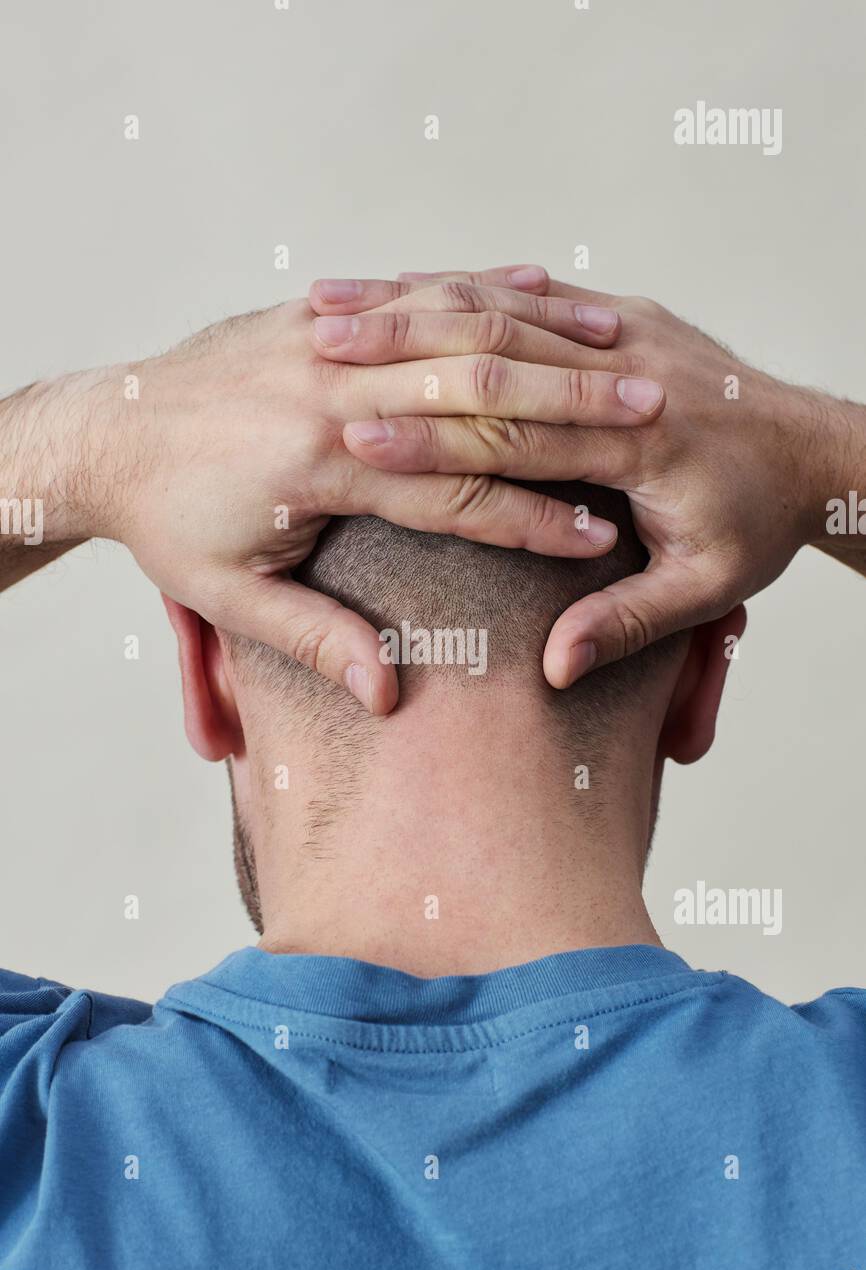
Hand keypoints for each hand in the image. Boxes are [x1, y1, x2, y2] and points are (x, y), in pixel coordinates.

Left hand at [28, 288, 660, 712]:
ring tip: (626, 350)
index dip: (531, 519)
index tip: (600, 539)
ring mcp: (321, 341)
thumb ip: (315, 639)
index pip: (454, 491)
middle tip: (654, 422)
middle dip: (573, 413)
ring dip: (546, 341)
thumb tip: (387, 693)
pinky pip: (413, 291)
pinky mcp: (314, 316)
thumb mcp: (229, 597)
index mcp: (318, 464)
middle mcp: (328, 389)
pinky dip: (481, 291)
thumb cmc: (165, 524)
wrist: (104, 433)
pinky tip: (542, 287)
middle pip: (476, 397)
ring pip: (455, 329)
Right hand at [324, 267, 858, 684]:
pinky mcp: (622, 316)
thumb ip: (629, 622)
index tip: (354, 447)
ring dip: (414, 310)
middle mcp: (628, 369)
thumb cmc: (761, 521)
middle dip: (397, 359)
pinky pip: (529, 292)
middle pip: (493, 359)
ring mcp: (627, 330)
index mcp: (644, 441)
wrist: (818, 451)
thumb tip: (558, 666)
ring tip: (325, 313)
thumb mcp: (709, 588)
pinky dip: (461, 290)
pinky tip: (396, 289)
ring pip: (501, 307)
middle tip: (311, 360)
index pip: (514, 437)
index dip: (429, 443)